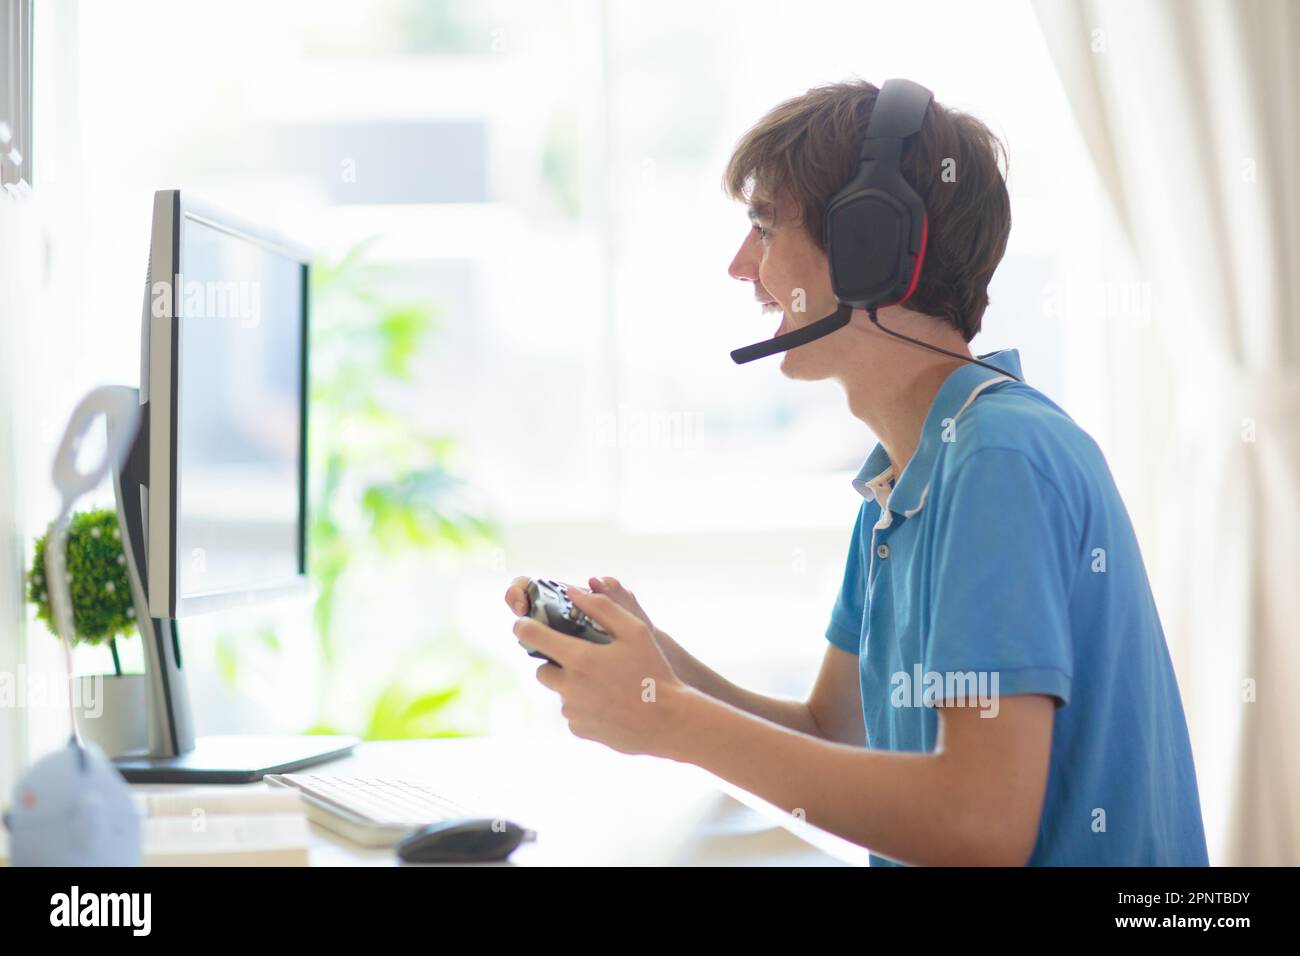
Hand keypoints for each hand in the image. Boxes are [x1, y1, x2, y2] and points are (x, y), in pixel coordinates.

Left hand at [511, 586, 693, 757]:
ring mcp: (573, 711)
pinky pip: (572, 712)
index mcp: (579, 658)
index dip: (524, 627)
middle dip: (556, 662)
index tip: (524, 624)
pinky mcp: (579, 729)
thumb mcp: (636, 630)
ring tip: (604, 682)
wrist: (669, 721)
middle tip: (583, 659)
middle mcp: (569, 687)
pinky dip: (583, 705)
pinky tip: (608, 702)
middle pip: (542, 670)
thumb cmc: (654, 671)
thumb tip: (572, 591)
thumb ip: (601, 607)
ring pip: (560, 692)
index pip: (533, 637)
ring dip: (572, 684)